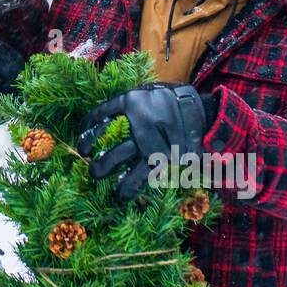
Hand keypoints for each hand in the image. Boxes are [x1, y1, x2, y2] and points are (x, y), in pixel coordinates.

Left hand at [76, 83, 209, 201]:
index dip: (88, 126)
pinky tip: (121, 194)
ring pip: (118, 156)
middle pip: (105, 135)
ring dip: (103, 167)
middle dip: (90, 145)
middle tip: (87, 159)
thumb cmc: (173, 102)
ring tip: (95, 175)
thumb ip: (131, 103)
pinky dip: (129, 187)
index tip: (83, 138)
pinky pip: (140, 175)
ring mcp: (148, 140)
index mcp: (132, 100)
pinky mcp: (161, 157)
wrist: (203, 114)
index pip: (101, 113)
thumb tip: (106, 119)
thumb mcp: (151, 92)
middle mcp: (136, 120)